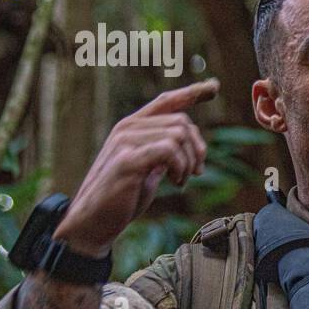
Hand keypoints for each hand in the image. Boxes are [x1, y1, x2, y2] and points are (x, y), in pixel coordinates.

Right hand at [54, 80, 218, 256]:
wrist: (94, 221)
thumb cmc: (122, 196)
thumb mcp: (147, 167)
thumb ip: (162, 151)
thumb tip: (186, 141)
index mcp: (132, 127)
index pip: (166, 101)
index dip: (192, 92)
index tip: (214, 87)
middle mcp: (128, 128)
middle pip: (181, 121)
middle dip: (197, 148)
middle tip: (195, 172)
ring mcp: (125, 142)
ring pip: (178, 134)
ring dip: (188, 161)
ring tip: (181, 179)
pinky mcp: (127, 160)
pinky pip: (169, 150)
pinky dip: (180, 167)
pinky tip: (176, 181)